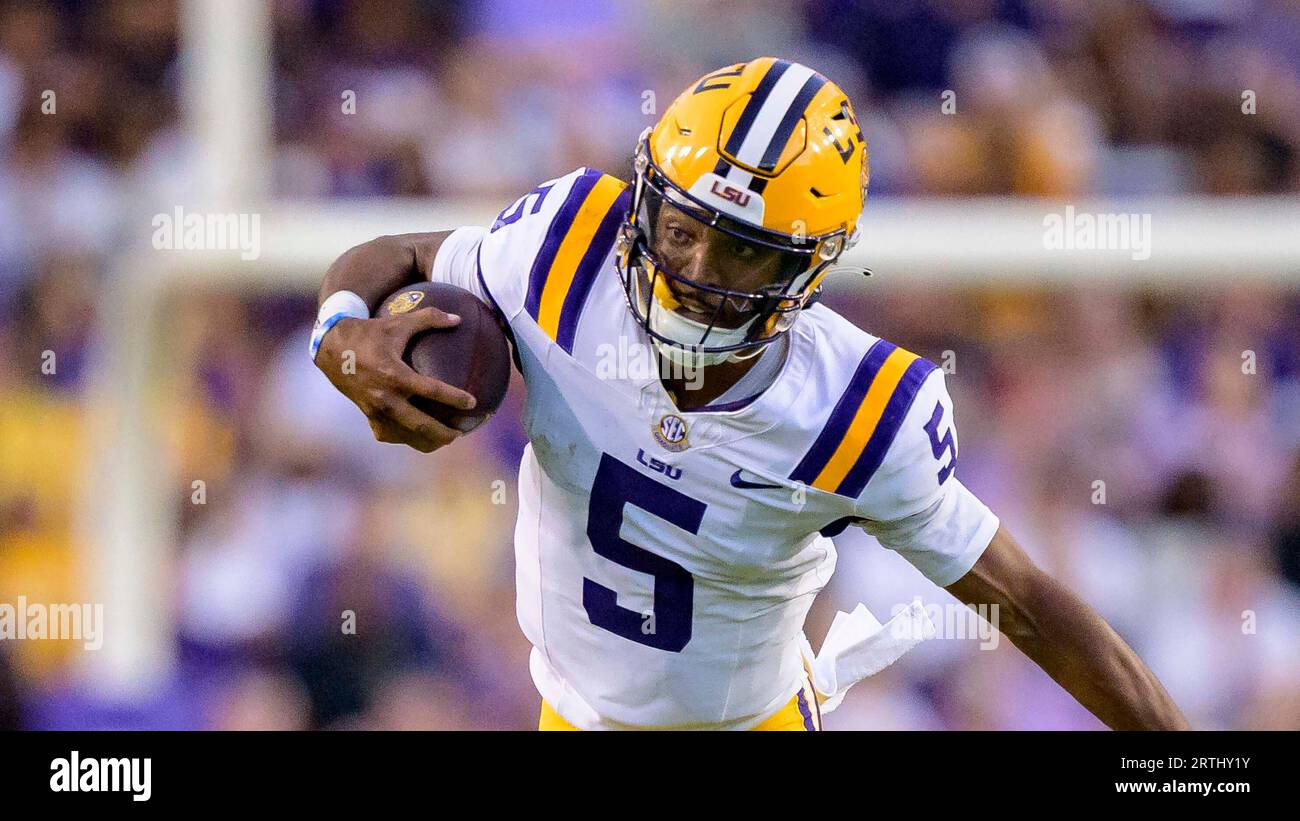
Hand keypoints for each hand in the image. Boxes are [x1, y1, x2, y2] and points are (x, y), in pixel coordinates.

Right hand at [315, 309, 476, 452]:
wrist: (332, 349)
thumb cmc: (370, 333)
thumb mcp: (399, 322)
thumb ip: (430, 318)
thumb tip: (458, 319)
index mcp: (394, 375)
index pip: (431, 391)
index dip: (454, 398)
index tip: (472, 403)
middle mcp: (385, 397)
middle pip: (421, 424)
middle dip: (443, 433)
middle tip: (461, 433)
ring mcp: (375, 410)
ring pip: (406, 436)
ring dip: (427, 441)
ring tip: (446, 440)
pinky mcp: (368, 416)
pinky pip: (390, 433)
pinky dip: (406, 437)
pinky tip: (420, 436)